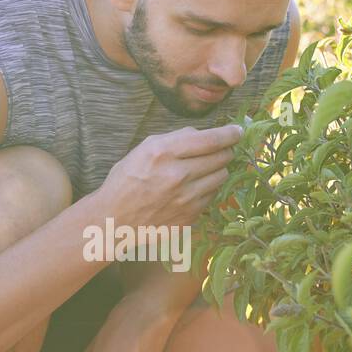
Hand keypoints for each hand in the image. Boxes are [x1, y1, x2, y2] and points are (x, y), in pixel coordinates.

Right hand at [99, 123, 241, 229]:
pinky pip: (212, 196)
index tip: (237, 132)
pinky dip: (207, 189)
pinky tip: (193, 188)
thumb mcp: (143, 149)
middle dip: (226, 151)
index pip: (211, 140)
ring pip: (221, 177)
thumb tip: (203, 134)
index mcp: (164, 153)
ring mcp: (186, 199)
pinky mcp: (190, 217)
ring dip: (217, 170)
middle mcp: (177, 175)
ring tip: (203, 170)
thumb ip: (175, 139)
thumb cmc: (126, 180)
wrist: (114, 220)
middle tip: (223, 149)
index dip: (230, 134)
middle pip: (222, 158)